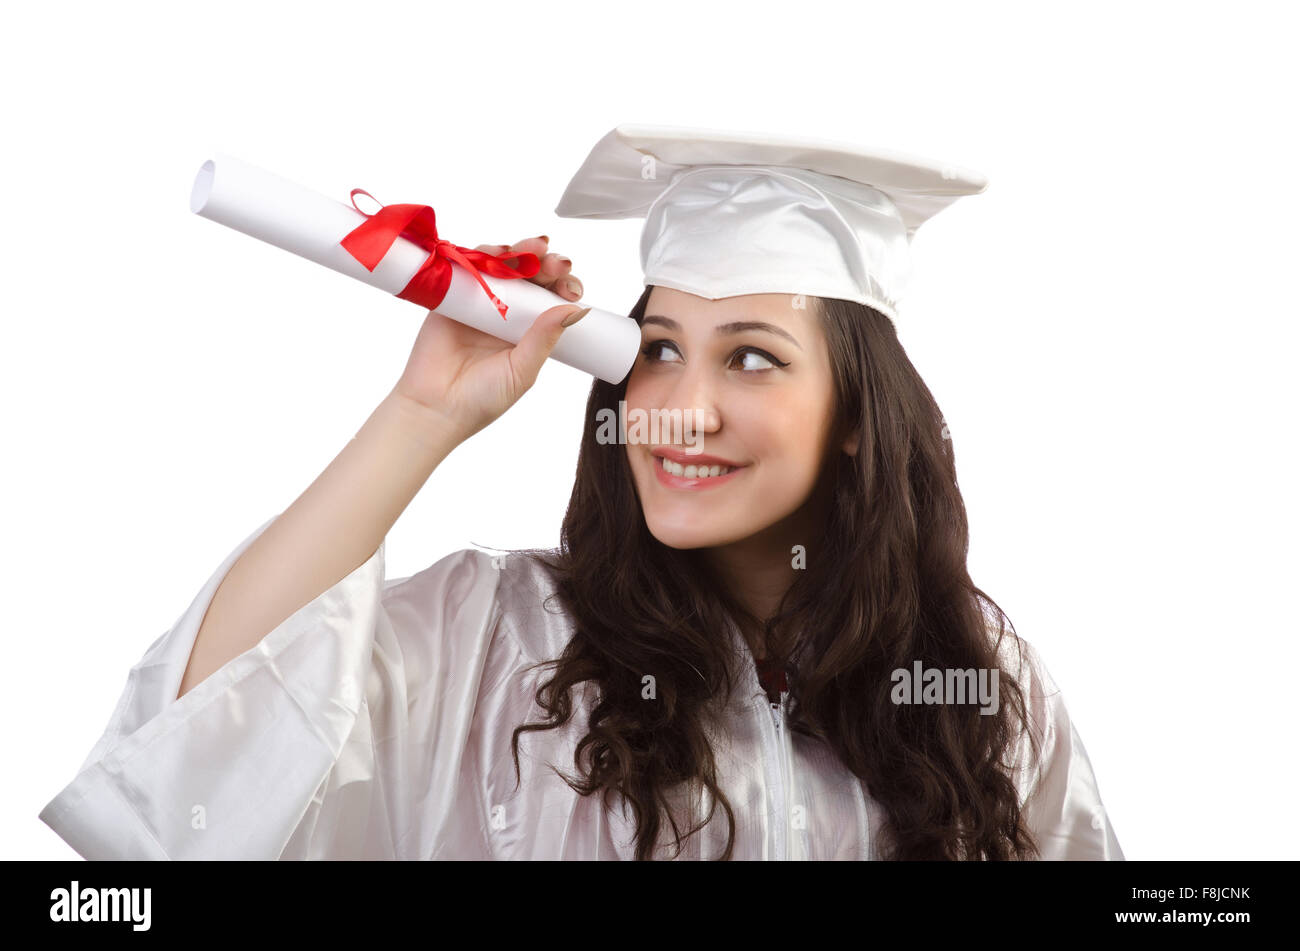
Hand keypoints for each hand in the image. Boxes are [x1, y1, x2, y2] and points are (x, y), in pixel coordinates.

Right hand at [391, 236, 588, 442]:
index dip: (564, 287)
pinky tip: (499, 254)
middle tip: (557, 263)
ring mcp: (478, 301)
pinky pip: (469, 267)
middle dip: (548, 263)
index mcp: (528, 331)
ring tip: (534, 250)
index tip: (572, 289)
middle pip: (531, 276)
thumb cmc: (481, 399)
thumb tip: (574, 310)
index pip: (552, 299)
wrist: (435, 408)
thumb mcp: (522, 371)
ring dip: (521, 253)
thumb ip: (544, 340)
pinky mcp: (451, 295)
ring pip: (503, 266)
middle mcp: (506, 312)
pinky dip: (484, 255)